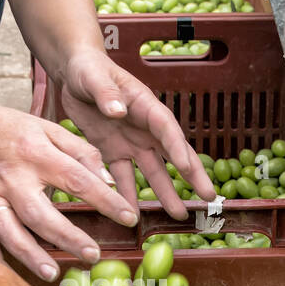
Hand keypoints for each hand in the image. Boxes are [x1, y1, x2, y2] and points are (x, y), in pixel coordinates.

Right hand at [0, 103, 143, 279]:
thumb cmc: (10, 128)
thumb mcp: (48, 128)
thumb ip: (81, 152)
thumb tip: (109, 180)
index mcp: (36, 154)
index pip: (77, 179)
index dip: (106, 200)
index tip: (129, 218)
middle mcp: (12, 178)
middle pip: (41, 213)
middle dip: (68, 237)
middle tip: (93, 255)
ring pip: (8, 231)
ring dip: (29, 254)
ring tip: (52, 273)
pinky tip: (5, 275)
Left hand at [57, 48, 215, 219]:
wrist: (74, 74)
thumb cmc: (89, 69)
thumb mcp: (94, 77)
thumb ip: (106, 93)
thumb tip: (118, 110)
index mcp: (145, 106)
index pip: (166, 129)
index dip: (178, 148)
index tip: (188, 168)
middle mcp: (144, 127)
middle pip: (172, 153)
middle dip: (191, 176)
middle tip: (209, 197)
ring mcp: (131, 142)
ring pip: (153, 171)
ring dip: (165, 192)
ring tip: (179, 215)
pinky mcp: (114, 152)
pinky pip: (123, 177)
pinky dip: (127, 196)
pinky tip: (133, 216)